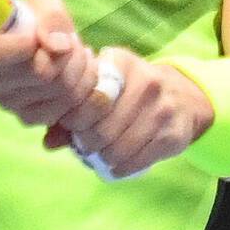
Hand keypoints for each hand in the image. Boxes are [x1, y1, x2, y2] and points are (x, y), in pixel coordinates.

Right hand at [0, 0, 101, 127]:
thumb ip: (51, 16)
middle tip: (70, 39)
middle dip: (68, 52)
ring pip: (61, 90)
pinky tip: (78, 71)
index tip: (39, 33)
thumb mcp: (42, 3)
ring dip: (80, 67)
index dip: (28, 43)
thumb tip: (58, 46)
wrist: (30, 41)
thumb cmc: (30, 19)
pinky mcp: (28, 118)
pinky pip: (68, 107)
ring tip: (76, 51)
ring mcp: (6, 104)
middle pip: (41, 73)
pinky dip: (83, 85)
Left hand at [44, 48, 215, 178]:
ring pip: (118, 148)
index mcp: (122, 62)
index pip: (88, 98)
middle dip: (86, 142)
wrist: (182, 96)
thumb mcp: (103, 86)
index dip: (73, 118)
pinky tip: (115, 162)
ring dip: (102, 157)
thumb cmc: (129, 91)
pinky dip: (120, 168)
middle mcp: (146, 82)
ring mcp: (163, 109)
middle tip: (84, 143)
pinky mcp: (173, 135)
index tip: (72, 124)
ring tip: (99, 153)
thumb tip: (48, 142)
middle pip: (101, 128)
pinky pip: (136, 162)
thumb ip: (72, 110)